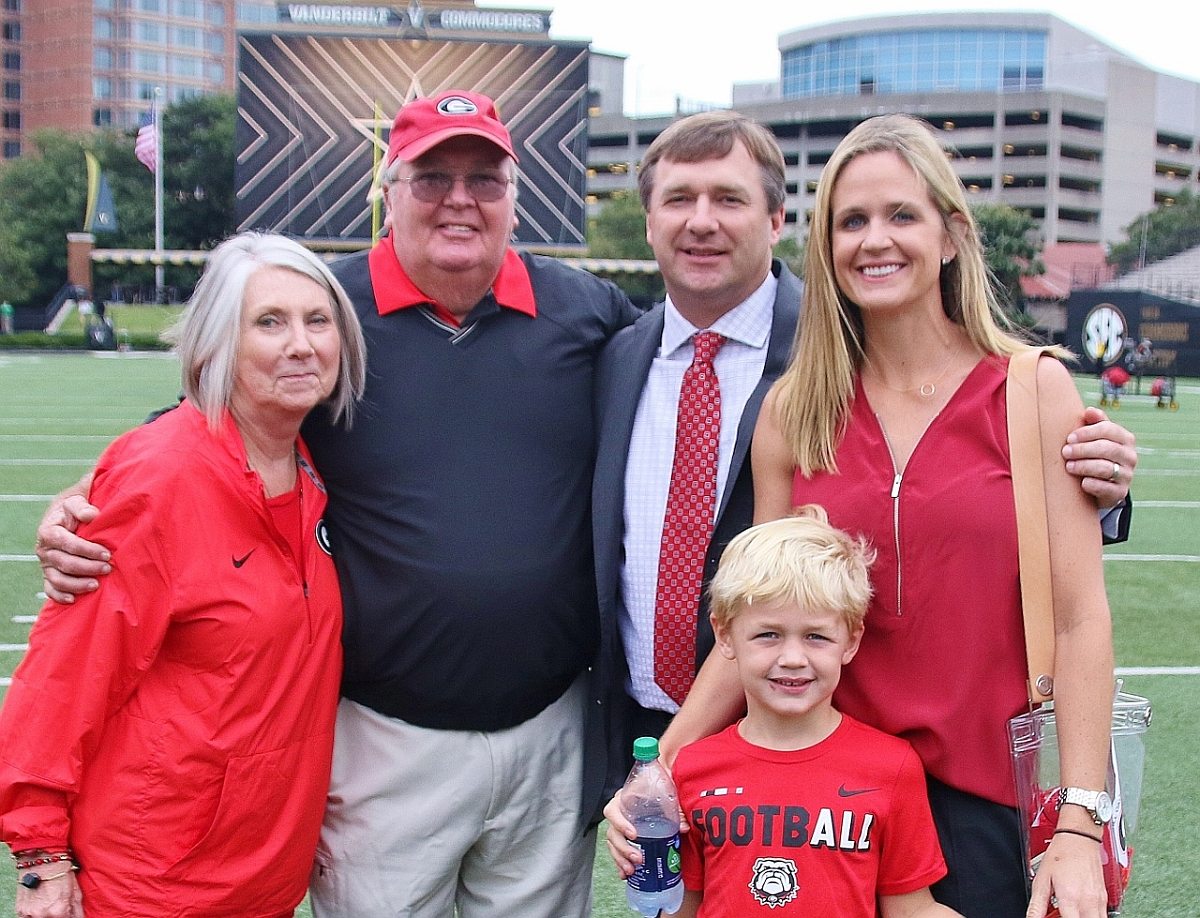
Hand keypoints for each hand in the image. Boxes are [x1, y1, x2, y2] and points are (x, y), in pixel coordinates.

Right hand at [14, 868, 83, 916]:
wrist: (41, 862)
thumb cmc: (60, 873)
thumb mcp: (74, 890)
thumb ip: (76, 908)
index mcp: (59, 911)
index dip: (68, 916)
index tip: (67, 911)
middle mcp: (43, 915)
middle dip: (58, 915)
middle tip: (58, 907)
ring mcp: (30, 914)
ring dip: (46, 916)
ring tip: (49, 904)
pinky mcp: (20, 911)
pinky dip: (34, 915)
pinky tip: (40, 907)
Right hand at [35, 474, 109, 603]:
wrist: (69, 513)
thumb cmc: (77, 506)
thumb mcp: (78, 498)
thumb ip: (82, 506)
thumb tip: (91, 515)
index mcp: (49, 530)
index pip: (67, 543)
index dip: (87, 550)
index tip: (106, 553)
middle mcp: (45, 549)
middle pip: (64, 563)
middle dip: (87, 567)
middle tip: (108, 568)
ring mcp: (46, 564)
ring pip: (58, 579)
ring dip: (77, 584)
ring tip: (96, 585)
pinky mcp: (50, 574)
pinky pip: (51, 589)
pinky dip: (60, 596)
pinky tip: (74, 599)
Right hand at [602, 787, 689, 878]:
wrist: (658, 786)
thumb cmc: (658, 787)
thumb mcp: (666, 794)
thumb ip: (675, 809)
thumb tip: (683, 827)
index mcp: (624, 798)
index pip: (613, 810)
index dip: (620, 823)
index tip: (634, 835)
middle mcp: (619, 812)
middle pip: (612, 832)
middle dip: (623, 848)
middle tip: (637, 858)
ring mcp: (619, 825)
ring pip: (612, 844)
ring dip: (621, 858)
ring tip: (632, 870)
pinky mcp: (623, 836)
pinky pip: (616, 851)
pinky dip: (620, 863)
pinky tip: (626, 873)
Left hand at [1025, 832, 1106, 917]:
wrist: (1079, 838)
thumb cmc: (1060, 854)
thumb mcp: (1041, 878)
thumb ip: (1037, 904)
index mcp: (1070, 898)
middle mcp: (1088, 902)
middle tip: (1061, 913)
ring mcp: (1099, 901)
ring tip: (1070, 911)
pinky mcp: (1105, 898)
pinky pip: (1102, 915)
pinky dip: (1091, 916)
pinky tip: (1079, 910)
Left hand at [1061, 408, 1135, 508]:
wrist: (1103, 485)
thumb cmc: (1096, 454)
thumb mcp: (1096, 437)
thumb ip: (1094, 423)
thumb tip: (1089, 410)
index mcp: (1125, 438)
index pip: (1108, 429)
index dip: (1087, 432)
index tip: (1069, 438)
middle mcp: (1130, 456)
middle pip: (1106, 448)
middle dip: (1082, 449)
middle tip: (1065, 452)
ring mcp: (1127, 475)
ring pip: (1105, 468)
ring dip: (1084, 466)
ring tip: (1068, 466)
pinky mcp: (1120, 492)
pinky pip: (1106, 488)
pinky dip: (1092, 485)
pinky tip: (1081, 483)